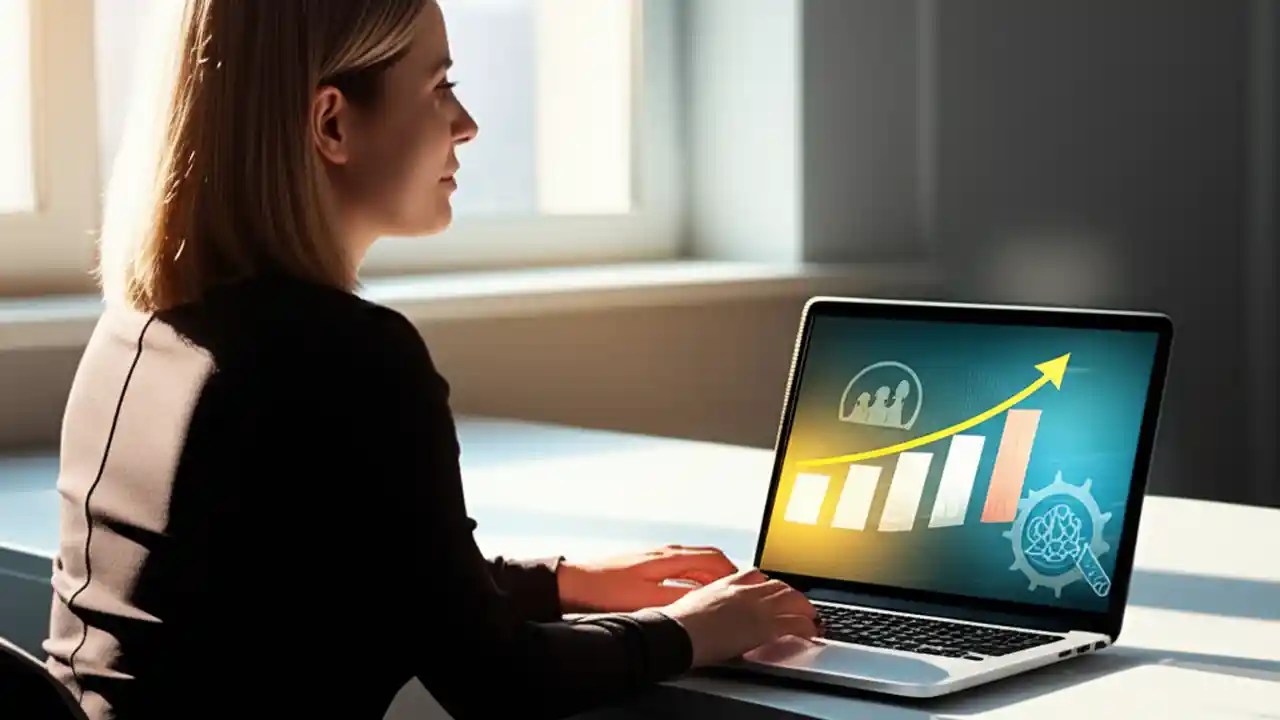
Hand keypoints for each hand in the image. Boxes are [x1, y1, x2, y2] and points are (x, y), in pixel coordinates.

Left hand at [556, 544, 737, 612]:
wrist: (575, 582)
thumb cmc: (605, 590)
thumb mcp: (646, 601)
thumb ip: (680, 600)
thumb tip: (706, 600)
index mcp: (670, 558)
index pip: (714, 559)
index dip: (734, 573)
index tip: (746, 587)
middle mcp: (666, 553)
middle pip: (707, 557)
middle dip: (727, 574)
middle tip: (739, 592)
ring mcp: (656, 557)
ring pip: (694, 562)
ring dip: (711, 576)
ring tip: (720, 594)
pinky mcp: (646, 564)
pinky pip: (681, 567)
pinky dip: (695, 577)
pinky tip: (691, 593)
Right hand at [659, 567, 820, 667]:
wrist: (677, 633)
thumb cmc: (677, 624)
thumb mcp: (692, 604)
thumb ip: (707, 604)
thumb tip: (709, 613)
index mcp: (725, 584)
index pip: (754, 576)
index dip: (767, 584)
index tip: (771, 590)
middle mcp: (744, 591)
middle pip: (778, 585)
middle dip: (791, 595)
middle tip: (798, 605)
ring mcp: (756, 607)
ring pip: (792, 600)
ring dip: (804, 609)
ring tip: (810, 618)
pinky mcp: (765, 627)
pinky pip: (795, 624)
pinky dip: (806, 627)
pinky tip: (810, 633)